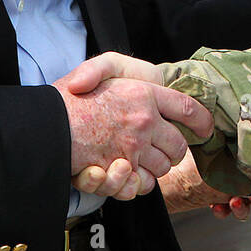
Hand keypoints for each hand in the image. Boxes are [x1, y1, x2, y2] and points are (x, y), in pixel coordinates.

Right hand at [53, 52, 213, 196]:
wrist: (44, 124)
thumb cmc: (71, 96)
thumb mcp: (101, 66)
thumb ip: (130, 69)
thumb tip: (149, 86)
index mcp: (144, 93)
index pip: (188, 108)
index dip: (202, 121)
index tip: (205, 128)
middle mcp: (144, 120)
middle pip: (179, 145)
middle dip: (174, 151)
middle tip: (163, 149)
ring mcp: (132, 147)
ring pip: (162, 167)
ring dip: (154, 167)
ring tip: (138, 159)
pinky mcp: (119, 169)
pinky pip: (141, 184)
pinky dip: (137, 183)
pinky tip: (126, 172)